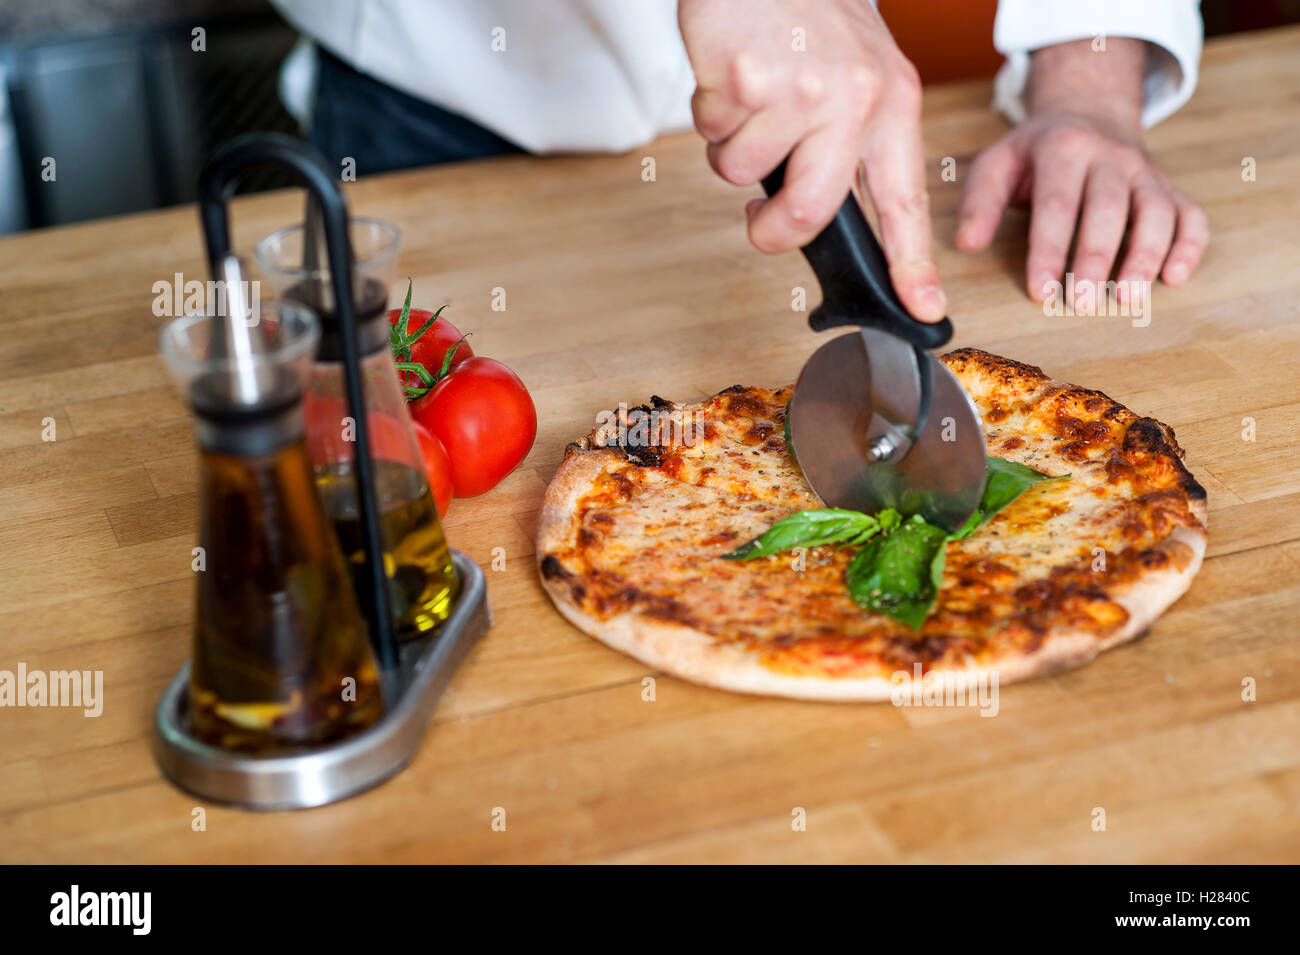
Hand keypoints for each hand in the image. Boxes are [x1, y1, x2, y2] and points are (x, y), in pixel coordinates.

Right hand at [678, 0, 946, 320]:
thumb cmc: (806, 10)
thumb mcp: (858, 69)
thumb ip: (848, 138)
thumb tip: (820, 213)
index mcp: (891, 103)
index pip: (903, 201)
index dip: (913, 264)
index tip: (925, 309)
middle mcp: (854, 100)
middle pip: (809, 214)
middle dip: (770, 232)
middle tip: (758, 219)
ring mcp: (799, 92)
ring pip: (742, 174)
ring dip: (731, 146)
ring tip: (748, 95)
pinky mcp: (746, 81)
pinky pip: (712, 134)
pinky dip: (708, 112)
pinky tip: (730, 70)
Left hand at [956, 37, 1207, 306]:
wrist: (1088, 113)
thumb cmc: (1035, 154)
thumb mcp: (998, 162)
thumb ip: (980, 201)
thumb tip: (968, 243)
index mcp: (1063, 148)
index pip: (1057, 204)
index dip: (1048, 250)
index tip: (1040, 292)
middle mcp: (1110, 156)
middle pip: (1108, 209)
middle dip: (1096, 258)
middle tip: (1083, 302)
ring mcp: (1145, 172)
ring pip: (1156, 211)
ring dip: (1145, 256)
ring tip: (1129, 299)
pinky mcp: (1169, 187)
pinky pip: (1190, 214)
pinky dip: (1189, 245)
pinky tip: (1175, 278)